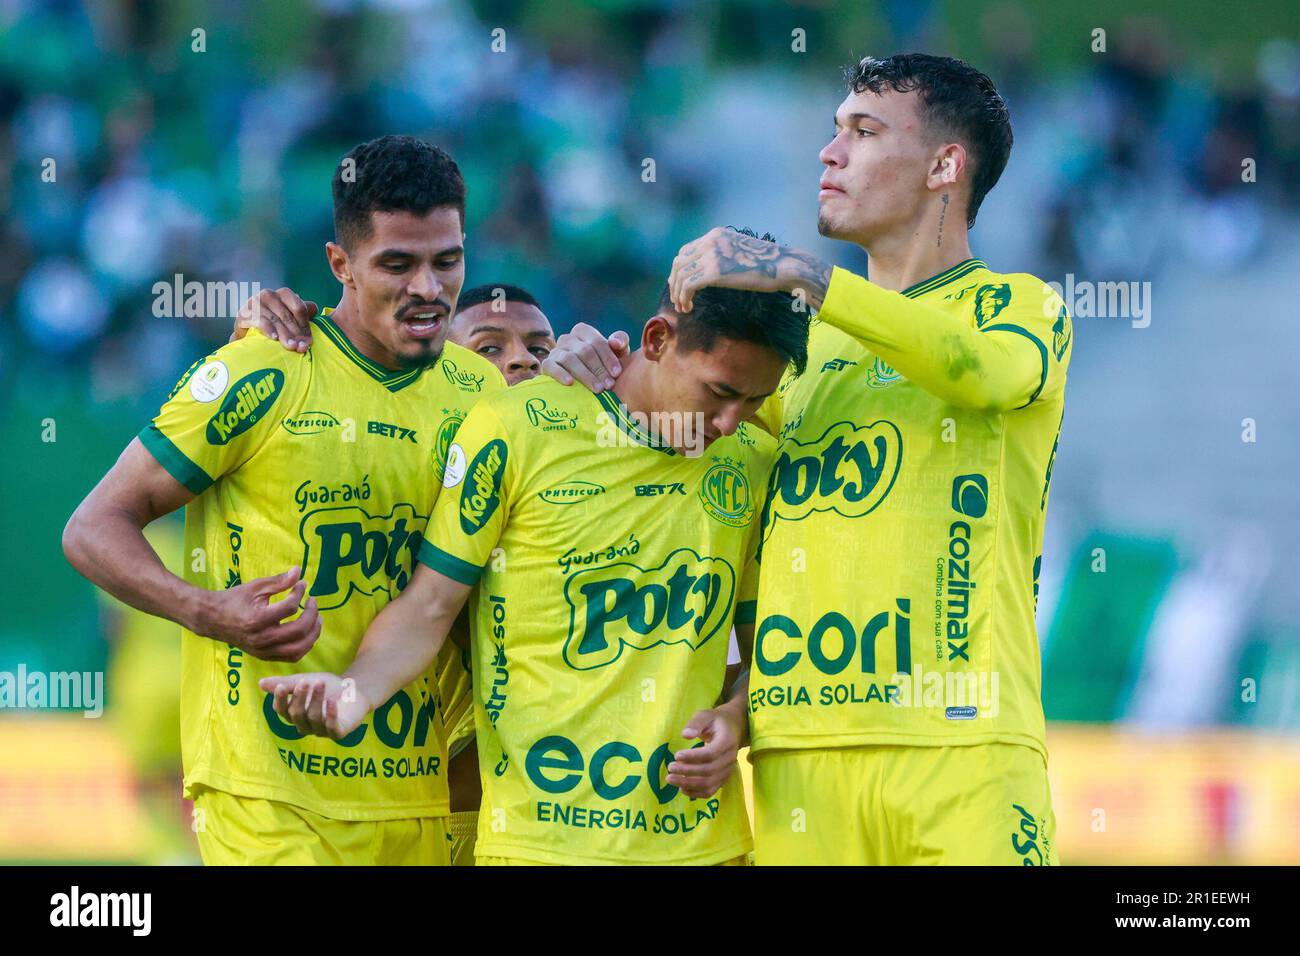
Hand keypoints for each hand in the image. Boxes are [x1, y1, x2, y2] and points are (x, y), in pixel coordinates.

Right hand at [192, 566, 321, 661]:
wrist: (212, 619)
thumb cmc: (234, 600)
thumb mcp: (255, 586)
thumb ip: (279, 581)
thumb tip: (299, 571)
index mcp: (257, 619)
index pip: (290, 608)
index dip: (299, 593)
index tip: (302, 585)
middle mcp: (261, 639)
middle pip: (299, 631)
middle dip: (312, 615)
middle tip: (313, 602)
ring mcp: (263, 651)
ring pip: (298, 649)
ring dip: (313, 634)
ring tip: (317, 619)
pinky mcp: (264, 656)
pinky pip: (291, 657)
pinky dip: (304, 646)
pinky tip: (308, 633)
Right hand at [229, 287, 316, 350]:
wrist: (248, 331)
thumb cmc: (275, 323)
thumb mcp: (291, 317)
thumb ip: (304, 313)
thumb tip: (315, 309)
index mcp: (284, 294)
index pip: (299, 308)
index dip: (305, 325)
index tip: (309, 340)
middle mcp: (269, 295)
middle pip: (287, 316)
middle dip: (296, 334)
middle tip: (302, 347)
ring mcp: (255, 302)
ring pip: (275, 320)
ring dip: (285, 335)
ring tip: (292, 346)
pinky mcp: (245, 313)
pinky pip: (259, 321)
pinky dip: (268, 330)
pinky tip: (274, 338)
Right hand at [258, 672, 370, 739]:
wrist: (355, 689)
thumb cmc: (328, 686)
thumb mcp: (306, 681)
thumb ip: (285, 683)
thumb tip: (260, 683)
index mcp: (295, 715)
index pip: (282, 711)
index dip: (280, 700)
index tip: (281, 686)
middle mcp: (306, 726)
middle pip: (296, 714)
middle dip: (300, 697)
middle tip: (306, 681)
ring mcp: (322, 731)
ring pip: (313, 719)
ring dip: (316, 700)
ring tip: (321, 683)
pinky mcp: (339, 733)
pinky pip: (331, 728)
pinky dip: (330, 715)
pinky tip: (331, 702)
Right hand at [540, 323, 629, 392]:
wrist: (585, 380)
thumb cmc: (604, 364)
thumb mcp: (616, 352)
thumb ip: (620, 343)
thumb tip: (614, 342)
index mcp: (583, 331)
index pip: (596, 341)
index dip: (608, 357)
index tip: (617, 373)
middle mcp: (567, 338)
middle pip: (584, 351)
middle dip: (598, 369)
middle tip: (609, 385)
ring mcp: (555, 351)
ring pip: (569, 359)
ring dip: (585, 375)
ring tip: (597, 389)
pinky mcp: (547, 364)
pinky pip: (551, 366)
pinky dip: (560, 374)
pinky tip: (570, 383)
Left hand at [666, 704, 746, 798]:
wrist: (732, 729)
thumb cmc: (715, 721)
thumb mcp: (705, 715)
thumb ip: (695, 723)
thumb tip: (685, 735)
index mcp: (727, 741)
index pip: (711, 754)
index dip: (693, 757)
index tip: (677, 755)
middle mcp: (730, 758)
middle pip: (709, 771)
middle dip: (687, 771)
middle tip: (670, 767)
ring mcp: (728, 770)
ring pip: (709, 783)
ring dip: (688, 784)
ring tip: (671, 779)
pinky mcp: (723, 778)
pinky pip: (710, 791)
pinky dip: (696, 793)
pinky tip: (681, 789)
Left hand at [668, 226, 830, 312]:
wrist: (782, 266)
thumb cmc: (767, 264)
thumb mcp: (740, 251)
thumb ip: (723, 255)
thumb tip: (710, 271)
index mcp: (716, 235)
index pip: (685, 251)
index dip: (678, 270)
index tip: (679, 286)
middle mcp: (711, 241)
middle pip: (679, 262)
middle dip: (674, 283)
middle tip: (678, 300)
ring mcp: (712, 256)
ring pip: (681, 275)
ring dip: (678, 294)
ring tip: (683, 307)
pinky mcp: (715, 272)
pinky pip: (688, 286)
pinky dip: (684, 298)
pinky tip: (689, 307)